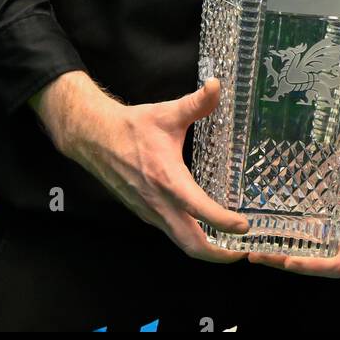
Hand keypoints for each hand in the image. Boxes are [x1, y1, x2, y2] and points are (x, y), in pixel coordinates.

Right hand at [34, 72, 248, 261]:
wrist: (94, 138)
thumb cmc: (132, 127)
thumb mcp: (167, 112)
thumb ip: (195, 103)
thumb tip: (216, 85)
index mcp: (166, 179)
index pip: (198, 209)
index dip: (223, 222)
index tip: (244, 226)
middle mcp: (157, 202)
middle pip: (190, 243)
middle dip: (217, 254)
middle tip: (242, 252)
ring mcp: (149, 211)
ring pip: (179, 241)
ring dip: (205, 249)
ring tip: (230, 246)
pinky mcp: (145, 212)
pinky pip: (171, 233)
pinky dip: (190, 239)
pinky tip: (205, 230)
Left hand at [248, 141, 339, 276]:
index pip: (338, 265)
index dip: (315, 267)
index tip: (291, 261)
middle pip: (313, 267)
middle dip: (285, 264)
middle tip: (258, 255)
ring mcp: (328, 243)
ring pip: (303, 258)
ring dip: (278, 258)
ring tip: (252, 253)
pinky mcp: (318, 236)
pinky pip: (300, 245)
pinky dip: (282, 245)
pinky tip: (261, 238)